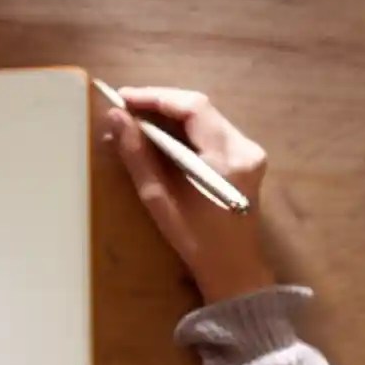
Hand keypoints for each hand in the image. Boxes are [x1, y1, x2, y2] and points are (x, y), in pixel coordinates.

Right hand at [105, 88, 273, 303]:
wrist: (233, 267)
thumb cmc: (195, 239)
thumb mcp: (159, 198)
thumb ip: (137, 155)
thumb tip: (116, 117)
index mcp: (227, 158)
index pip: (193, 107)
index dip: (156, 97)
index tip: (123, 98)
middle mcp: (244, 147)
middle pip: (199, 108)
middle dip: (159, 103)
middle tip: (124, 107)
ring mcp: (248, 150)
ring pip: (203, 116)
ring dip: (169, 114)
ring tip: (135, 119)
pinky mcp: (245, 156)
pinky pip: (209, 130)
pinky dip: (182, 127)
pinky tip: (158, 134)